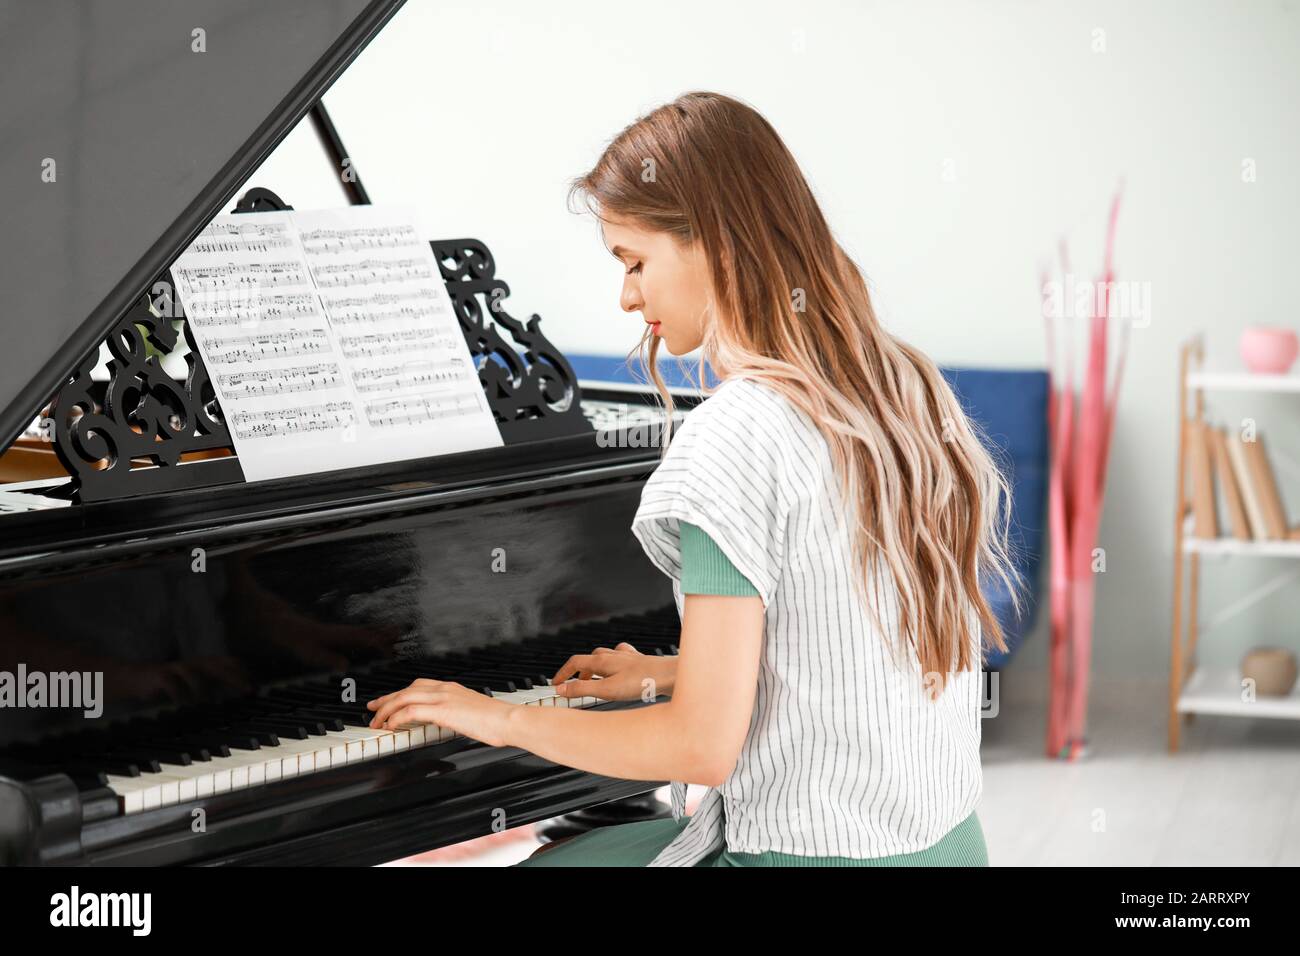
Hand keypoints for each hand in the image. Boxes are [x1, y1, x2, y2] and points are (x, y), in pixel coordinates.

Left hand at [366, 679, 513, 747]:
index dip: (399, 693)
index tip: (388, 701)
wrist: (508, 720)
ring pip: (403, 698)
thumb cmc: (496, 720)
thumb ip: (456, 714)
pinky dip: (396, 718)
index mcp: (451, 688)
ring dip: (386, 711)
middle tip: (372, 709)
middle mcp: (444, 688)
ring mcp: (443, 697)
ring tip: (377, 722)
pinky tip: (391, 725)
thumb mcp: (471, 713)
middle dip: (386, 700)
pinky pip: (410, 712)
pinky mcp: (442, 710)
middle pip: (406, 689)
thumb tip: (447, 722)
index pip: (417, 686)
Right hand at [551, 642, 675, 702]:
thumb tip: (562, 689)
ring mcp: (626, 657)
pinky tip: (619, 668)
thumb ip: (583, 690)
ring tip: (594, 679)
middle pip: (589, 659)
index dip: (563, 673)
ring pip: (605, 656)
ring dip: (595, 667)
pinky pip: (622, 657)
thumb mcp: (607, 690)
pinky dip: (615, 663)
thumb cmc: (642, 682)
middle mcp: (613, 655)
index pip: (575, 662)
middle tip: (574, 685)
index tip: (556, 683)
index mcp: (602, 660)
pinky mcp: (639, 662)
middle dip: (579, 672)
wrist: (669, 676)